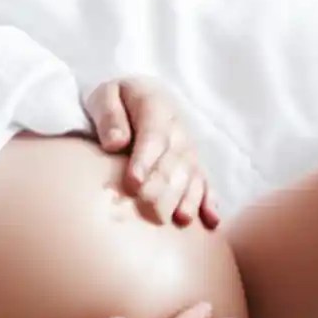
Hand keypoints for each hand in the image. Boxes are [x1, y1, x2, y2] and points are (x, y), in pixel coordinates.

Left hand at [85, 76, 219, 228]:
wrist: (138, 97)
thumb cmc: (116, 101)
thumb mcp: (105, 95)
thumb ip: (109, 116)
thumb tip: (115, 142)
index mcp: (155, 106)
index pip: (153, 136)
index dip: (145, 160)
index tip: (133, 182)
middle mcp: (177, 129)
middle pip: (174, 160)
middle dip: (163, 186)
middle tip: (148, 209)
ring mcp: (189, 148)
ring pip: (192, 174)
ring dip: (187, 198)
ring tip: (179, 220)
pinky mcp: (194, 164)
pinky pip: (205, 183)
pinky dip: (210, 202)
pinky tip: (212, 221)